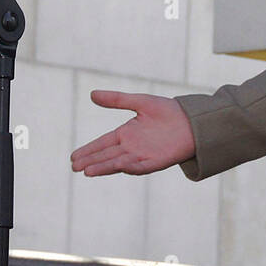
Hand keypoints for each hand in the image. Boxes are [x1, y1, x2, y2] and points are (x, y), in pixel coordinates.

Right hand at [71, 90, 195, 175]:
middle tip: (75, 167)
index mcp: (126, 134)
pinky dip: (130, 167)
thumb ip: (117, 99)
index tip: (73, 157)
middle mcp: (131, 147)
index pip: (102, 144)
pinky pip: (141, 166)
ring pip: (119, 163)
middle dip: (91, 161)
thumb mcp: (140, 102)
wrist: (192, 119)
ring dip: (105, 167)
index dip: (88, 150)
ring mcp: (143, 155)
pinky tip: (119, 167)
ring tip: (88, 171)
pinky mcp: (157, 161)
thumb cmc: (167, 110)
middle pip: (107, 156)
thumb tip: (92, 94)